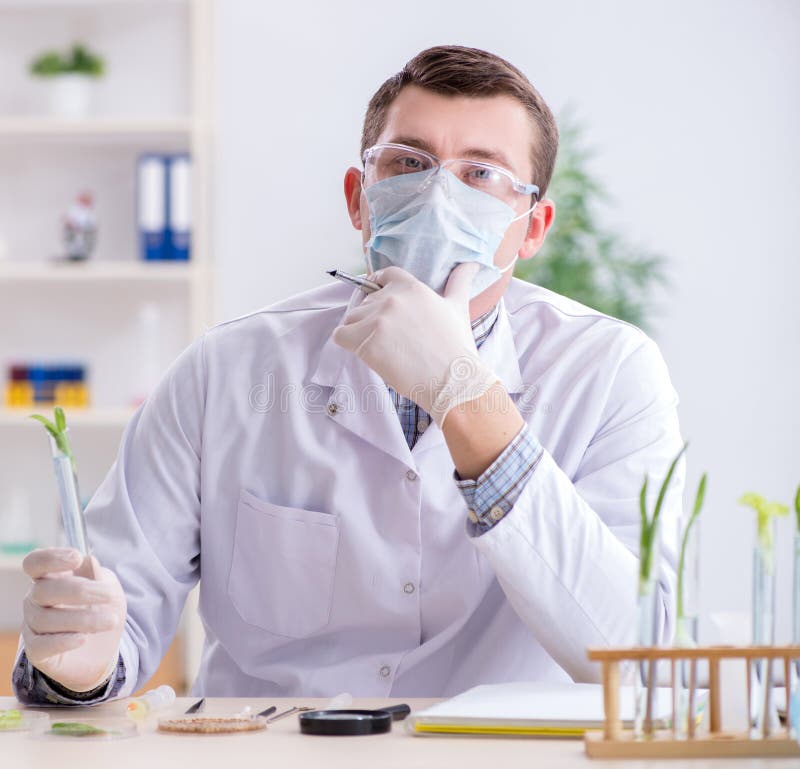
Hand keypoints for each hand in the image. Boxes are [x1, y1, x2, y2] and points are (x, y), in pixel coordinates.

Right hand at [22, 548, 125, 691]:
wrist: (106, 647)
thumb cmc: (103, 609)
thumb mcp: (109, 588)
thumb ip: (98, 575)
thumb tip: (88, 560)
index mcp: (50, 577)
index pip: (35, 562)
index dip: (51, 558)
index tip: (77, 558)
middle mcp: (36, 599)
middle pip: (43, 590)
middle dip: (79, 591)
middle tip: (109, 595)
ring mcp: (33, 625)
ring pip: (44, 619)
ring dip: (83, 619)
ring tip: (110, 621)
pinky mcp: (37, 652)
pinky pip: (40, 646)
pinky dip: (62, 642)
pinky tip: (83, 639)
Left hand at [332, 263, 497, 425]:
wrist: (453, 381)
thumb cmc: (457, 347)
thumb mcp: (458, 307)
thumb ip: (459, 281)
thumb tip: (472, 264)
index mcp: (412, 287)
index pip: (383, 275)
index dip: (378, 287)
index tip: (379, 303)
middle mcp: (392, 299)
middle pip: (365, 302)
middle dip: (373, 319)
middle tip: (393, 341)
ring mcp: (377, 320)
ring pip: (351, 319)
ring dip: (360, 333)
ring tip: (382, 349)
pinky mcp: (366, 342)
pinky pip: (340, 336)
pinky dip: (348, 345)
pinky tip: (367, 354)